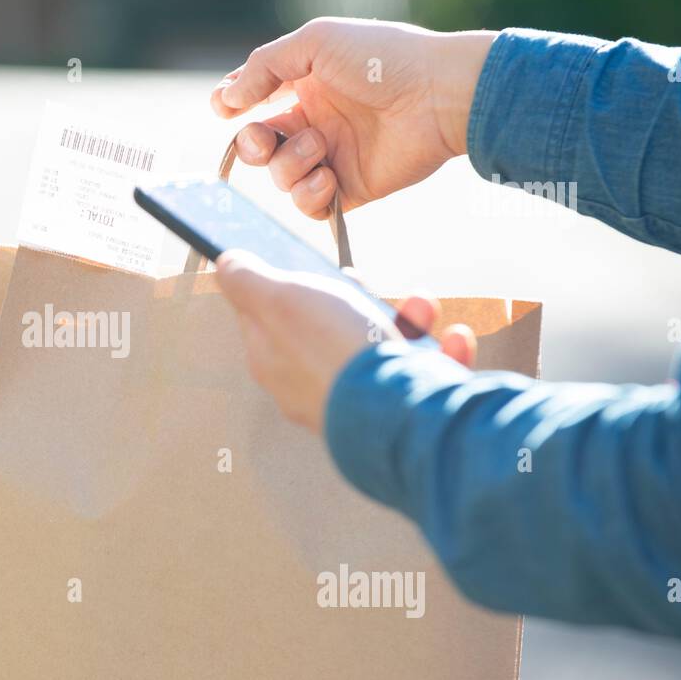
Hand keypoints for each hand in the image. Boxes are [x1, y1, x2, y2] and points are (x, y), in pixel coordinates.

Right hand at [211, 17, 494, 218]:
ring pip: (280, 177)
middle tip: (265, 139)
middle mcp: (314, 121)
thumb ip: (264, 66)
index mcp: (304, 84)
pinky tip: (327, 175)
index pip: (253, 101)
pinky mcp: (350, 188)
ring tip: (320, 147)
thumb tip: (224, 100)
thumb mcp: (315, 42)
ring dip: (289, 164)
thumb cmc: (381, 58)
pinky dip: (308, 193)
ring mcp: (331, 157)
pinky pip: (308, 205)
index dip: (234, 107)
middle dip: (251, 145)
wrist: (437, 95)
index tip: (226, 109)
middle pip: (258, 146)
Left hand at [215, 248, 475, 431]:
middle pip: (330, 327)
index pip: (268, 315)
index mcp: (274, 361)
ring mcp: (357, 400)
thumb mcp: (279, 300)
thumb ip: (248, 280)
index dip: (289, 282)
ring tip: (423, 306)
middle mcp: (311, 386)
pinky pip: (424, 374)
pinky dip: (443, 353)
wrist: (396, 416)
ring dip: (409, 318)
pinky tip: (454, 340)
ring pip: (384, 346)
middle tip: (362, 285)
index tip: (311, 266)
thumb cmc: (335, 352)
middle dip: (357, 297)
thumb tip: (226, 263)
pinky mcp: (401, 413)